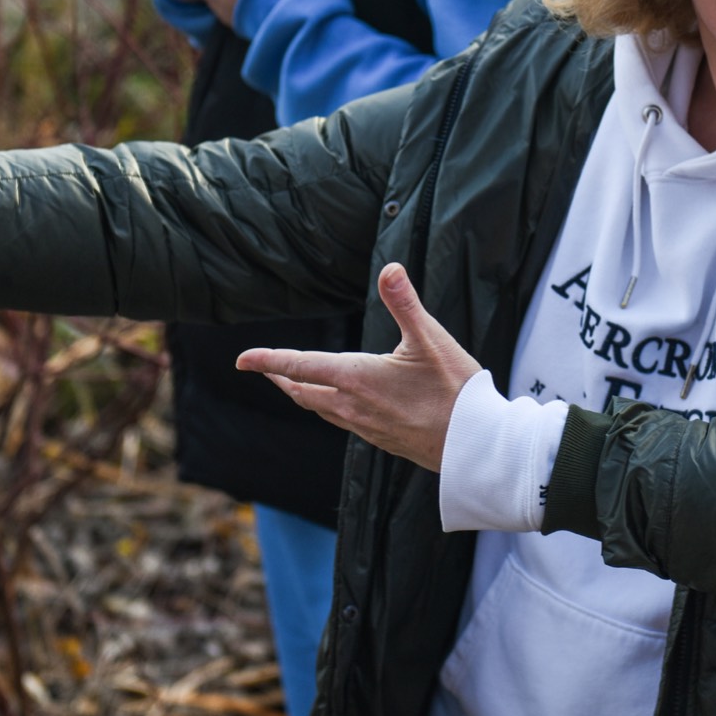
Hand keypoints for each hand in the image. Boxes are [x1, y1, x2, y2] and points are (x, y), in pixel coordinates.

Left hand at [238, 263, 480, 471]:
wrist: (474, 446)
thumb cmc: (454, 390)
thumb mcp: (430, 340)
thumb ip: (406, 303)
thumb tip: (390, 269)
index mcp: (357, 378)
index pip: (300, 366)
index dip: (268, 360)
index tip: (242, 359)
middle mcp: (352, 406)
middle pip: (302, 392)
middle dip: (281, 378)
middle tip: (263, 368)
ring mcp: (365, 427)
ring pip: (320, 409)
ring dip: (302, 394)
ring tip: (294, 384)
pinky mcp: (380, 439)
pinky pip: (341, 422)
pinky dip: (327, 407)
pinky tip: (340, 404)